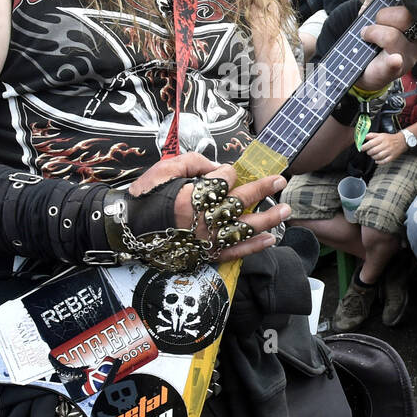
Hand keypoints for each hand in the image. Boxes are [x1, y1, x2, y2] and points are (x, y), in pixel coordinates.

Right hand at [135, 152, 287, 261]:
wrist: (130, 228)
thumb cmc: (148, 195)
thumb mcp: (166, 167)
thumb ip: (194, 162)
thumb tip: (219, 168)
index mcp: (191, 196)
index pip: (223, 181)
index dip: (228, 174)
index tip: (227, 172)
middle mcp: (202, 220)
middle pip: (240, 202)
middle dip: (262, 189)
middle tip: (280, 181)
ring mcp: (206, 239)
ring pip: (244, 228)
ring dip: (268, 218)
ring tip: (285, 210)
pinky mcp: (206, 254)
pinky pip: (235, 252)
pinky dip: (254, 246)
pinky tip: (271, 238)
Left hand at [354, 0, 416, 92]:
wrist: (362, 63)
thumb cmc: (375, 33)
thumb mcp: (373, 7)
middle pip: (407, 16)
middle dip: (383, 15)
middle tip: (375, 20)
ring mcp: (411, 54)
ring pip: (393, 36)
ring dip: (373, 32)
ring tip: (367, 35)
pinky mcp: (397, 69)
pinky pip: (395, 62)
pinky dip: (393, 60)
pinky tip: (394, 59)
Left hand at [360, 131, 406, 164]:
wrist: (401, 141)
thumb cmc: (389, 138)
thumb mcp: (381, 134)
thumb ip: (372, 135)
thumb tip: (364, 137)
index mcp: (382, 138)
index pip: (371, 143)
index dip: (365, 147)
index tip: (362, 148)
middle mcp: (386, 145)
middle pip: (374, 151)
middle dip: (369, 152)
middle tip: (368, 152)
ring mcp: (389, 151)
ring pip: (378, 156)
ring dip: (373, 157)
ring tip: (372, 155)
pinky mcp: (392, 157)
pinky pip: (384, 161)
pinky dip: (379, 162)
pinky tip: (377, 160)